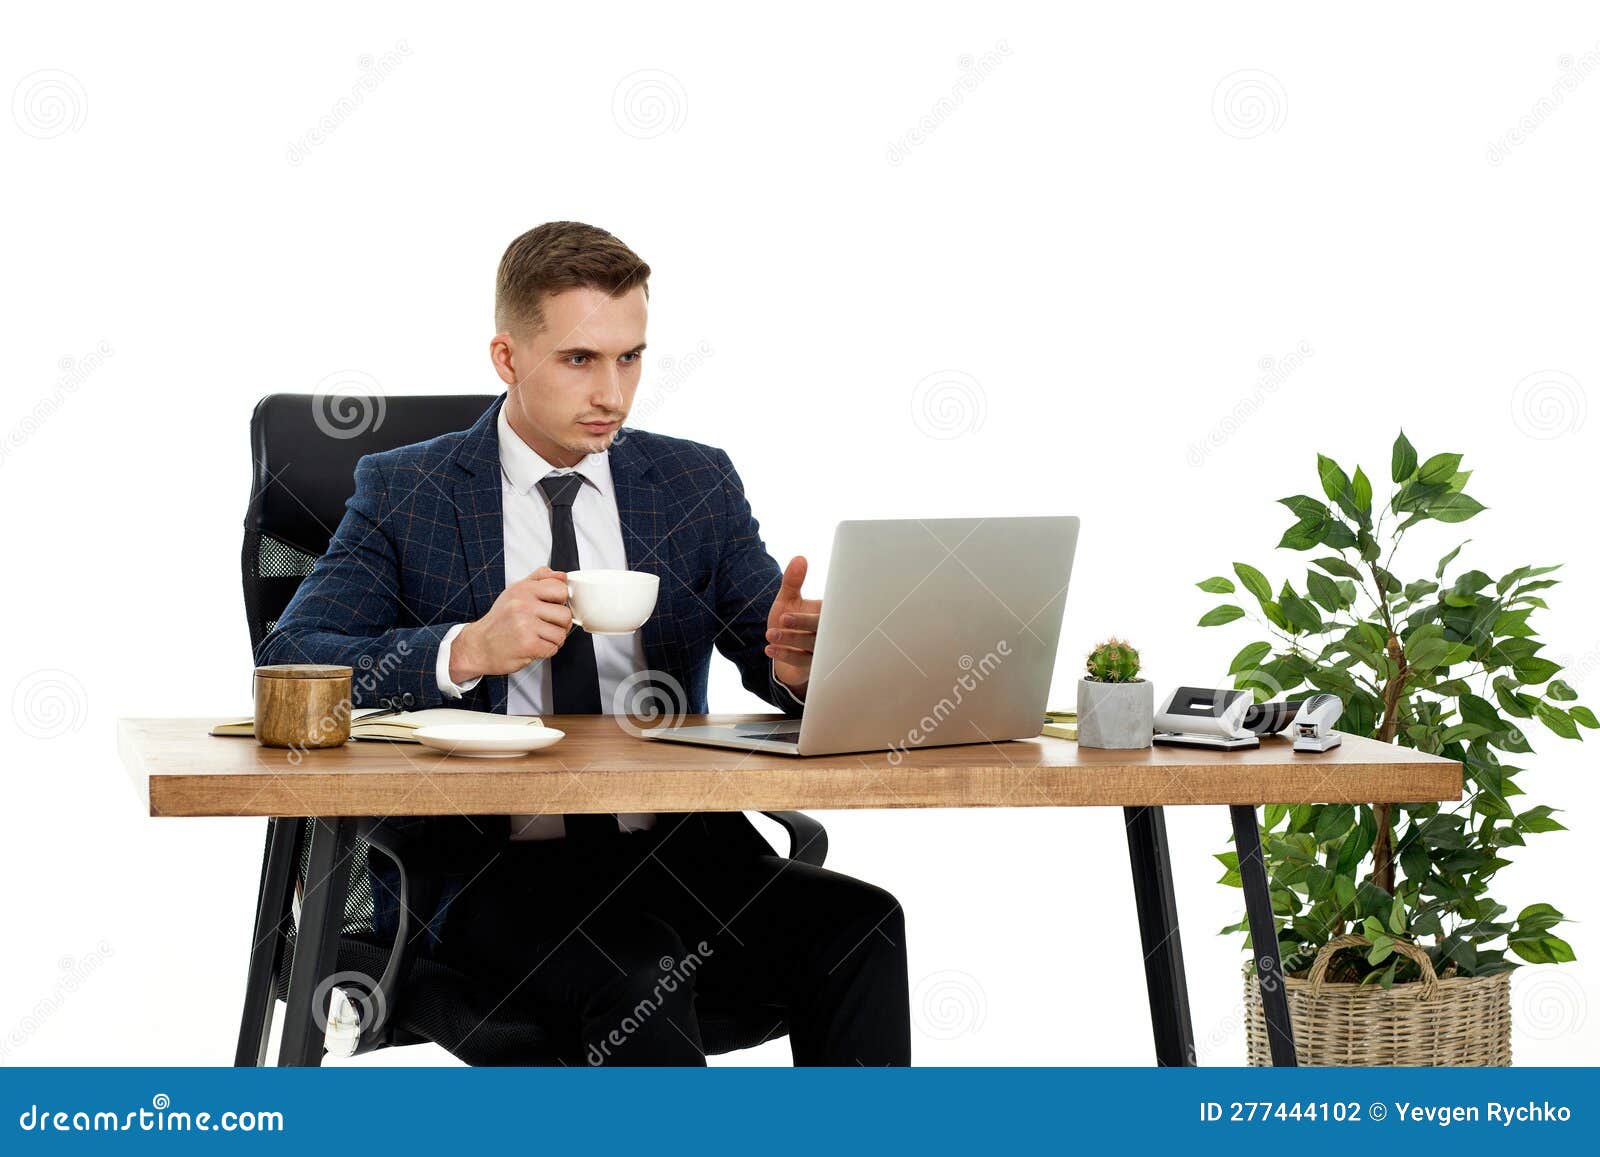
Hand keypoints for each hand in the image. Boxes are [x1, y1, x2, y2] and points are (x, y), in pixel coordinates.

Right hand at [450, 566, 572, 681]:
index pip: (560, 589)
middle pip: (565, 614)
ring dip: (553, 640)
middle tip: (546, 627)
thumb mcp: (514, 592)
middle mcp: (523, 605)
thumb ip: (539, 580)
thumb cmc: (498, 621)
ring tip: (538, 637)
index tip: (552, 607)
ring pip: (561, 634)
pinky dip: (546, 651)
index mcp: (523, 590)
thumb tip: (562, 575)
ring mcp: (525, 625)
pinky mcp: (528, 644)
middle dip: (559, 625)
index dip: (560, 601)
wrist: (478, 646)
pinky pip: (553, 648)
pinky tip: (534, 647)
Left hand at [766, 556, 820, 696]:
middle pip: (821, 628)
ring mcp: (821, 651)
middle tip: (784, 617)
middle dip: (802, 623)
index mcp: (827, 614)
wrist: (783, 652)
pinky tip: (770, 649)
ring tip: (770, 634)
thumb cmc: (790, 623)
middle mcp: (828, 632)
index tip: (811, 602)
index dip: (823, 607)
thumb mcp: (789, 600)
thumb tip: (799, 558)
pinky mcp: (811, 666)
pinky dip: (785, 655)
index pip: (830, 610)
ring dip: (790, 640)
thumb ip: (793, 581)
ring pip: (811, 646)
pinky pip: (801, 662)